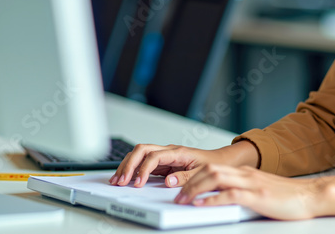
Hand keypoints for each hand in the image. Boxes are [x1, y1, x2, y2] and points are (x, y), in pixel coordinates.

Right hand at [109, 144, 223, 187]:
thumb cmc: (210, 164)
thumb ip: (185, 178)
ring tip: (117, 179)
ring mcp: (163, 155)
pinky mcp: (161, 162)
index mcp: (177, 152)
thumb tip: (167, 181)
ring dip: (127, 165)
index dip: (143, 169)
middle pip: (142, 150)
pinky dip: (132, 169)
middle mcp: (168, 151)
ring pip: (139, 154)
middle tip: (120, 180)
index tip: (138, 183)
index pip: (154, 156)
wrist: (218, 160)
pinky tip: (125, 177)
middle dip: (128, 164)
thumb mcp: (201, 173)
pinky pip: (142, 162)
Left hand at [174, 164, 324, 220]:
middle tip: (177, 196)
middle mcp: (245, 174)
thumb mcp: (261, 190)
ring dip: (195, 189)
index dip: (193, 177)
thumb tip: (222, 199)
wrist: (312, 195)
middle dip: (189, 183)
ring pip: (216, 178)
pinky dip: (213, 200)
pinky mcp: (258, 196)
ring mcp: (251, 184)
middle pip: (209, 170)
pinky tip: (202, 205)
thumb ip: (243, 191)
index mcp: (245, 172)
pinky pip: (230, 194)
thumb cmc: (289, 197)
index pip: (212, 168)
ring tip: (183, 200)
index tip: (181, 188)